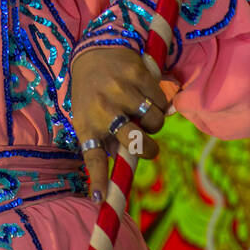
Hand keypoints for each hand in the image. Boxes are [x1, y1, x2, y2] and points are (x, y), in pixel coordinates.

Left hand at [70, 45, 168, 203]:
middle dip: (149, 149)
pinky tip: (146, 95)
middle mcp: (102, 108)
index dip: (98, 181)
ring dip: (155, 123)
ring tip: (143, 113)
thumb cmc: (91, 92)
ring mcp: (120, 90)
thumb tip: (124, 169)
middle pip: (137, 142)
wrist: (92, 49)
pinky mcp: (137, 74)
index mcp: (87, 123)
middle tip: (148, 145)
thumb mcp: (88, 116)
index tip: (100, 200)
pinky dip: (159, 102)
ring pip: (155, 122)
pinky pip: (161, 100)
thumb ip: (106, 141)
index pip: (92, 158)